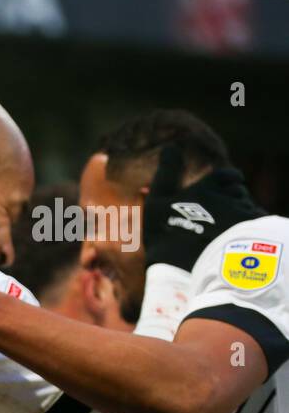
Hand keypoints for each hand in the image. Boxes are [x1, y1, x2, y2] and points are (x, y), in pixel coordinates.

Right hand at [142, 144, 265, 270]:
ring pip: (247, 210)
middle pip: (239, 193)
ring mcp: (242, 217)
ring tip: (227, 232)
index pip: (228, 176)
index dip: (229, 180)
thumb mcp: (156, 201)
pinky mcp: (251, 234)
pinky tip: (237, 243)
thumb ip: (167, 172)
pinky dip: (248, 232)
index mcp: (208, 187)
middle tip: (223, 214)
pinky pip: (255, 227)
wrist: (187, 267)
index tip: (228, 184)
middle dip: (235, 199)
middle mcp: (229, 198)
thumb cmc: (167, 232)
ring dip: (241, 216)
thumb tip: (171, 145)